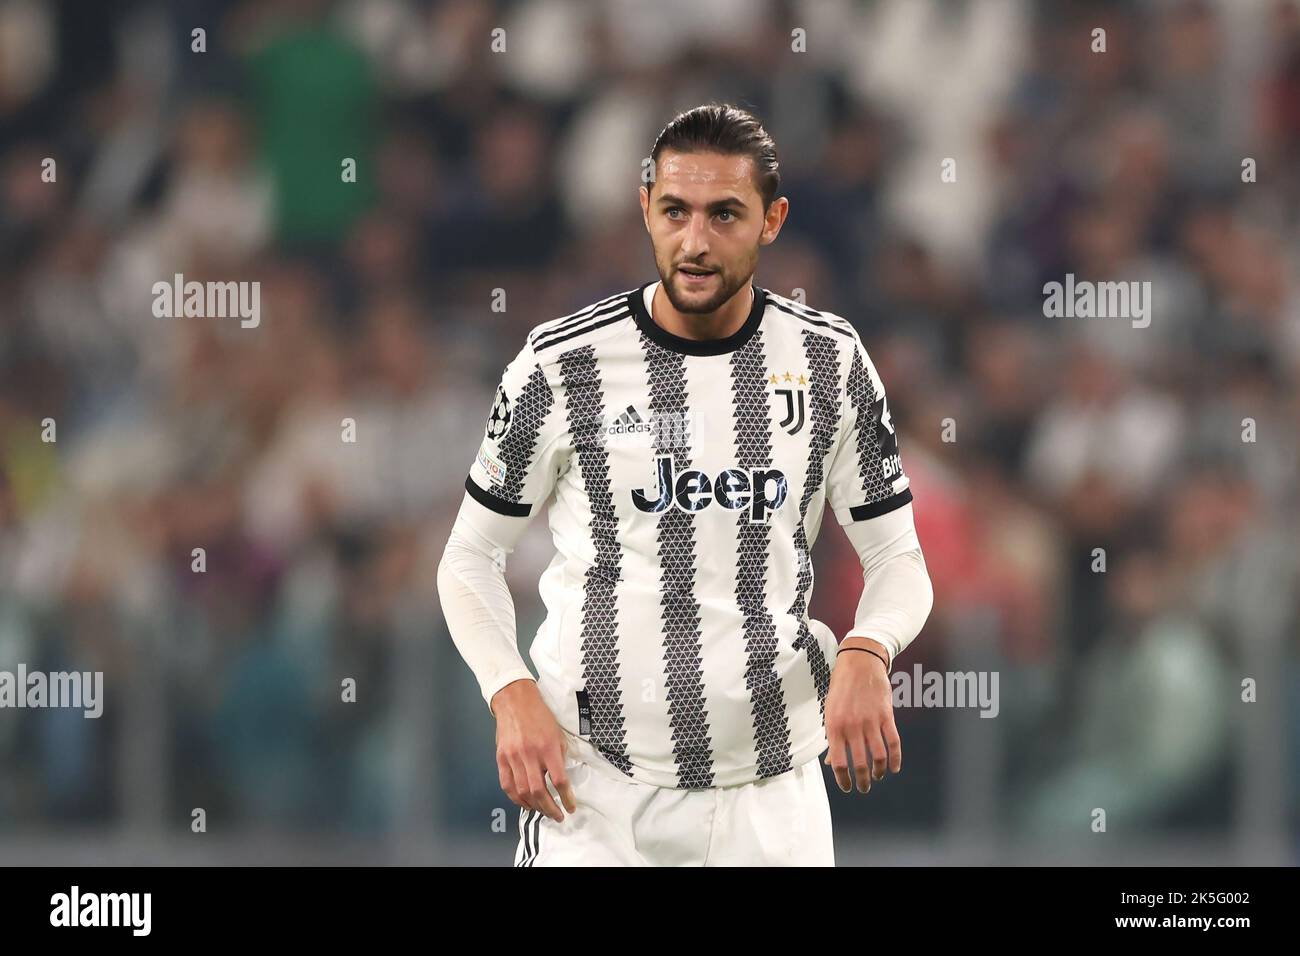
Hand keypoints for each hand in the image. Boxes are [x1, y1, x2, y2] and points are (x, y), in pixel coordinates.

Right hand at [490, 678, 577, 821]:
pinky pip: (507, 785)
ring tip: (542, 811)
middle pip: (539, 791)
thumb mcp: (558, 734)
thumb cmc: (541, 716)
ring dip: (534, 806)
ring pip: (522, 791)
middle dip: (550, 808)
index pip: (559, 780)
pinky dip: (516, 798)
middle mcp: (530, 754)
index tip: (571, 807)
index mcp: (548, 747)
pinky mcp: (501, 758)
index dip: (566, 798)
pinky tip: (525, 803)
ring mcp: (513, 757)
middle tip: (557, 816)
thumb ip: (559, 757)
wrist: (515, 701)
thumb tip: (560, 780)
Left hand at [822, 638, 900, 793]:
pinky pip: (894, 742)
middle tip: (864, 787)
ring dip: (879, 772)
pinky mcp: (886, 715)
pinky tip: (894, 768)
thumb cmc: (841, 689)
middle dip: (863, 781)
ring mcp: (870, 721)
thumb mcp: (830, 712)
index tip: (847, 787)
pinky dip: (895, 759)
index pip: (838, 763)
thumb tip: (831, 764)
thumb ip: (832, 738)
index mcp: (834, 726)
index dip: (843, 780)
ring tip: (877, 777)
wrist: (859, 663)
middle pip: (860, 763)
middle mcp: (852, 726)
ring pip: (879, 756)